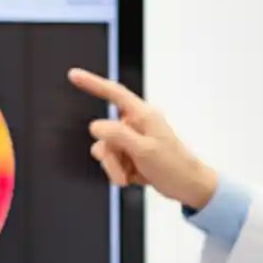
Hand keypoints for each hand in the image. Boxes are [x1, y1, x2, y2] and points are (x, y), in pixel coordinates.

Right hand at [67, 67, 218, 208]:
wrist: (188, 187)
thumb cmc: (174, 166)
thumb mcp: (144, 150)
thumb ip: (118, 136)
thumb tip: (95, 126)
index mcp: (143, 115)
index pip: (114, 93)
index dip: (93, 83)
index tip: (74, 75)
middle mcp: (136, 124)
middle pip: (105, 132)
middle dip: (110, 155)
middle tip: (124, 169)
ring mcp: (132, 140)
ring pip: (105, 149)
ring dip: (114, 167)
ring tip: (130, 177)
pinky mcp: (130, 154)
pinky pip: (111, 161)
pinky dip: (119, 172)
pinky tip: (134, 178)